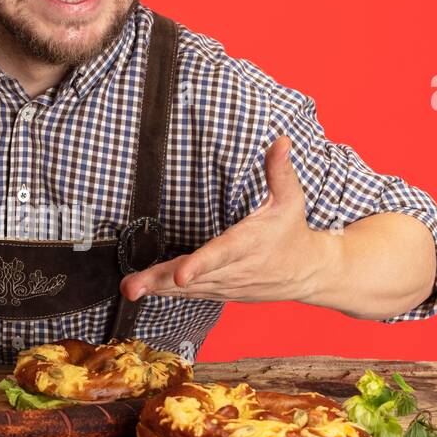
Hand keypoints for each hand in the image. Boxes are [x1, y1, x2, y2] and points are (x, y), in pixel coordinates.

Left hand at [120, 136, 327, 303]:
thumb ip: (280, 170)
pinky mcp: (219, 291)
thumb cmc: (293, 232)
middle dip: (161, 280)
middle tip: (130, 286)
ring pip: (187, 289)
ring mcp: (226, 285)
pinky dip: (166, 292)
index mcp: (249, 244)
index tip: (182, 274)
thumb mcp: (291, 199)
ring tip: (129, 287)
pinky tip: (144, 289)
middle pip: (194, 276)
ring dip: (157, 288)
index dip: (200, 264)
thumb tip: (281, 141)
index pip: (222, 254)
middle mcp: (235, 269)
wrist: (306, 273)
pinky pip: (189, 294)